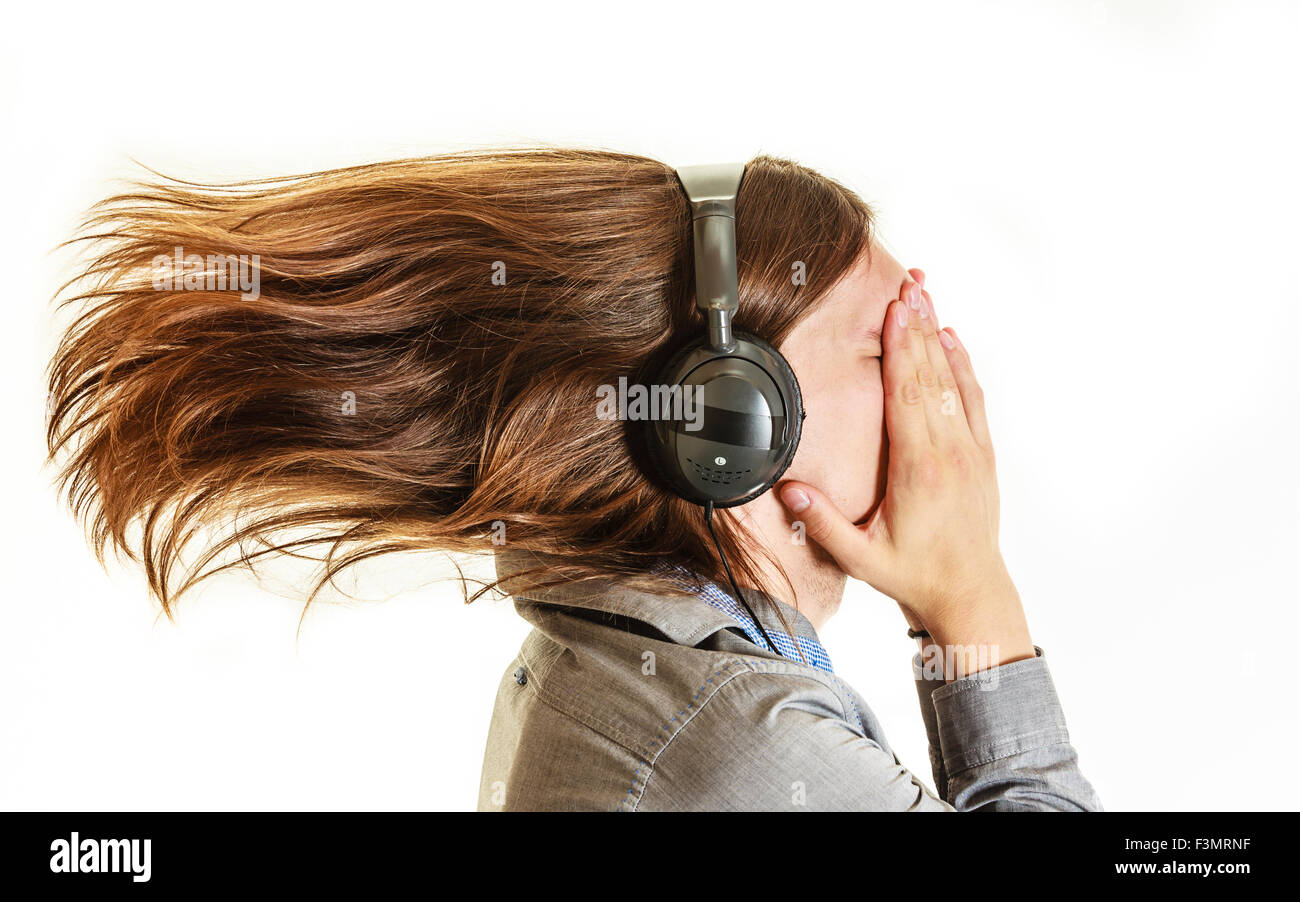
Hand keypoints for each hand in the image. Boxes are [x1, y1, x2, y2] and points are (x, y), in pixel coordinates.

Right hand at [777, 272, 1033, 671]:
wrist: (970, 593)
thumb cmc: (916, 575)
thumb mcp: (862, 559)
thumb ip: (825, 523)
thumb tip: (789, 491)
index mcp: (920, 470)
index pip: (908, 395)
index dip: (901, 350)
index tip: (894, 312)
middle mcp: (950, 452)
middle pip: (931, 375)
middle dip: (917, 326)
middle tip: (908, 284)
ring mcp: (970, 450)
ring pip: (954, 379)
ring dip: (938, 335)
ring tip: (925, 296)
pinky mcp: (981, 454)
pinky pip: (973, 398)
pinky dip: (962, 364)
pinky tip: (951, 339)